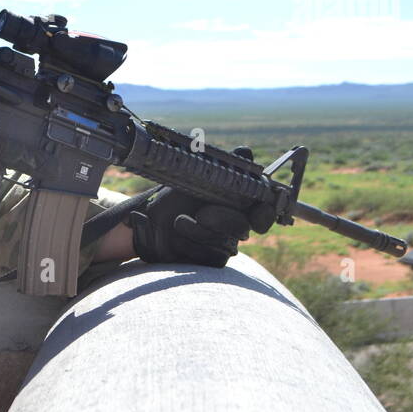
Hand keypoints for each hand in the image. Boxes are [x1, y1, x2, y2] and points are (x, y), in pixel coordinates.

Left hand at [127, 149, 276, 267]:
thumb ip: (223, 166)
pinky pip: (213, 257)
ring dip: (198, 231)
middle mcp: (236, 223)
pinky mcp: (212, 259)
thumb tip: (245, 152)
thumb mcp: (196, 176)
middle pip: (243, 226)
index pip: (264, 209)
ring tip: (178, 222)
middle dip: (223, 219)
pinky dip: (191, 245)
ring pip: (225, 242)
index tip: (257, 214)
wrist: (147, 219)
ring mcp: (225, 243)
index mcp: (238, 201)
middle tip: (201, 213)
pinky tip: (177, 237)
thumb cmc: (173, 195)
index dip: (265, 213)